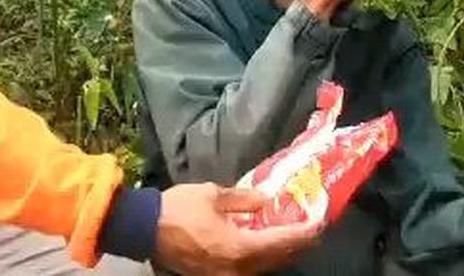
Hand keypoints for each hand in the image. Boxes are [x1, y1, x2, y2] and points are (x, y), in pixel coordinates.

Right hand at [154, 183, 322, 275]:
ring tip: (291, 234)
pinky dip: (260, 256)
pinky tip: (263, 243)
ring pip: (263, 267)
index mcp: (238, 248)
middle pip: (276, 260)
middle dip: (296, 244)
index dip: (304, 233)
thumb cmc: (177, 209)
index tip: (320, 222)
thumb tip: (265, 200)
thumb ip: (244, 199)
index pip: (282, 243)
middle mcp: (236, 269)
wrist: (143, 229)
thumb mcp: (212, 195)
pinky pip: (247, 269)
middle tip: (312, 229)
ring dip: (279, 252)